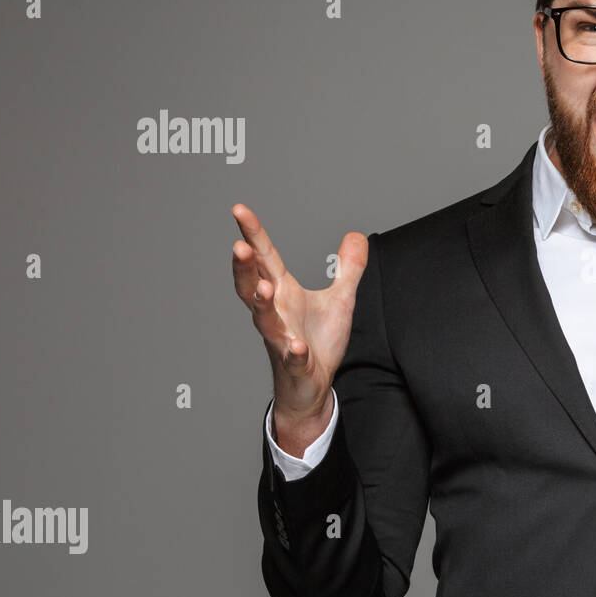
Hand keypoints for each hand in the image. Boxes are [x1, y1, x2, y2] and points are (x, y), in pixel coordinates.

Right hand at [230, 204, 367, 446]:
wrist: (312, 387)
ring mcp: (281, 339)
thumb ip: (348, 268)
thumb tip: (356, 235)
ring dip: (262, 305)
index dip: (253, 234)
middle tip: (239, 246)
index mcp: (283, 293)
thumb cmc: (318, 341)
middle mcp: (276, 313)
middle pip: (252, 287)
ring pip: (265, 321)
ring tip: (264, 289)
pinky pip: (292, 357)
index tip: (239, 209)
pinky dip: (293, 351)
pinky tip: (296, 345)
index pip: (265, 259)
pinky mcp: (296, 365)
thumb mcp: (340, 300)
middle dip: (244, 268)